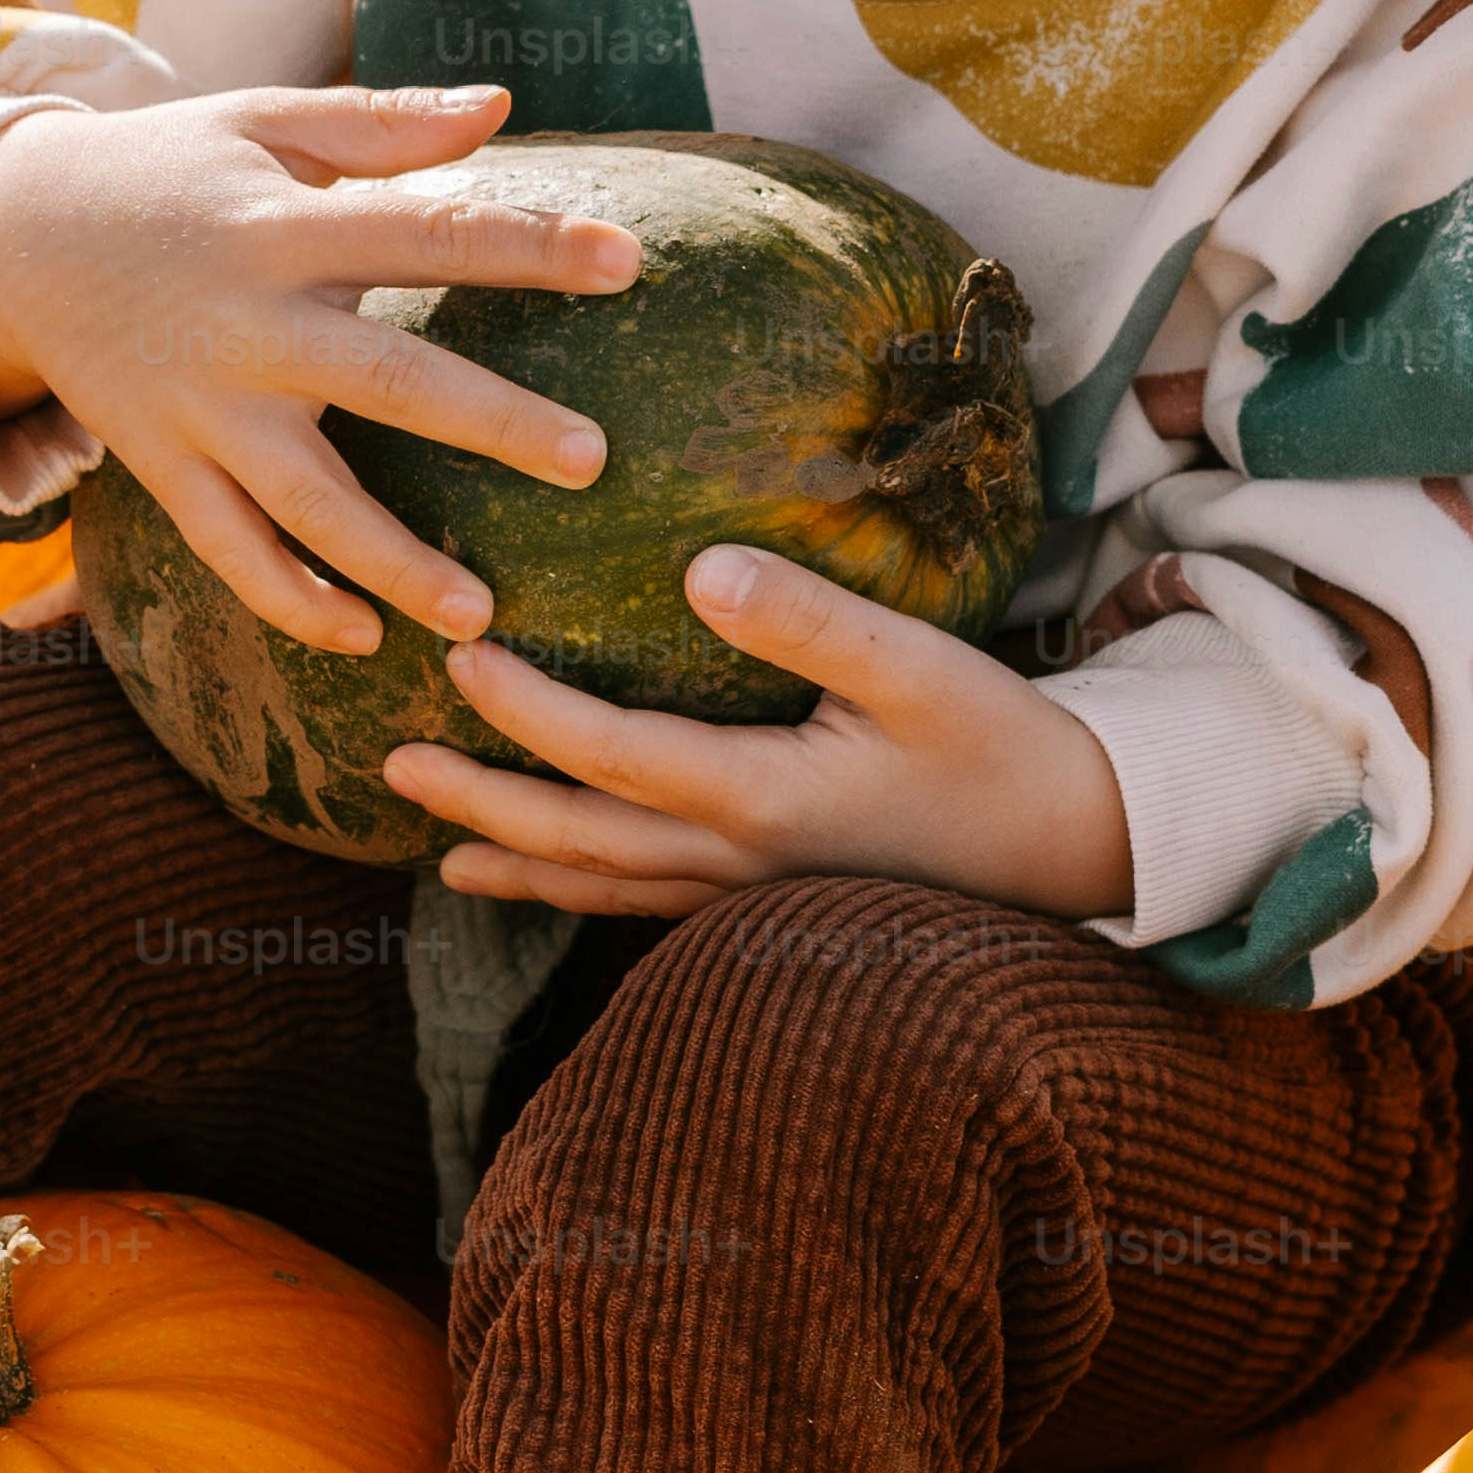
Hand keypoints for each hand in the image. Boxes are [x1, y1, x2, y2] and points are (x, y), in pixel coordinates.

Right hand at [0, 83, 635, 654]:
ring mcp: (202, 411)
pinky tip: (363, 638)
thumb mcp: (263, 123)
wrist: (12, 236)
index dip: (528, 246)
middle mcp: (247, 328)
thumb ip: (382, 123)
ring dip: (394, 562)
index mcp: (285, 229)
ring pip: (307, 503)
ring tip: (481, 613)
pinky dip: (290, 602)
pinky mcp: (162, 467)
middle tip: (590, 461)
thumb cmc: (169, 171)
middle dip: (490, 424)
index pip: (427, 232)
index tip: (627, 260)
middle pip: (385, 383)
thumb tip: (503, 107)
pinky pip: (229, 553)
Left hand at [385, 546, 1134, 920]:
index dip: (525, 711)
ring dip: (516, 862)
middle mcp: (738, 866)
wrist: (1078, 848)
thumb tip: (699, 566)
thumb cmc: (1003, 747)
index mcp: (762, 801)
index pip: (609, 755)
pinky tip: (545, 883)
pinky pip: (647, 906)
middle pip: (578, 840)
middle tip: (394, 760)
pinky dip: (581, 894)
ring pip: (604, 888)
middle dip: (482, 802)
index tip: (458, 656)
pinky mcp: (769, 906)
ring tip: (437, 843)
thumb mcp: (919, 667)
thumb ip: (810, 617)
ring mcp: (749, 900)